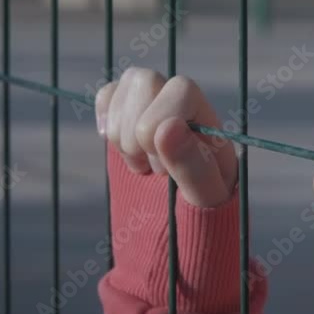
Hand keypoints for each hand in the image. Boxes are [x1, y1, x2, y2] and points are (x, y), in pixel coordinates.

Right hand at [95, 67, 236, 207]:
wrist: (176, 233)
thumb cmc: (201, 216)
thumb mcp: (205, 201)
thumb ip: (192, 166)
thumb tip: (167, 127)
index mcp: (207, 117)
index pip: (180, 89)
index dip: (159, 125)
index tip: (162, 169)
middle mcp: (181, 104)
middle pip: (144, 80)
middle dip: (136, 132)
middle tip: (152, 169)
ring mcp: (151, 108)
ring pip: (121, 87)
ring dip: (120, 133)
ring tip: (141, 164)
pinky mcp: (125, 119)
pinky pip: (106, 95)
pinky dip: (105, 122)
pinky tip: (121, 149)